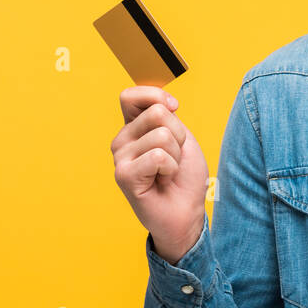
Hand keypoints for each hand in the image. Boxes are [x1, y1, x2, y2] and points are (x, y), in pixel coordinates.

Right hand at [110, 86, 208, 263]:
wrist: (187, 211)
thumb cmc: (184, 176)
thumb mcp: (181, 136)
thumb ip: (166, 115)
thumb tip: (163, 104)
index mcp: (133, 127)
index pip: (131, 96)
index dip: (157, 96)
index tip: (174, 108)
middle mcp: (122, 140)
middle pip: (157, 113)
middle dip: (178, 135)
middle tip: (173, 158)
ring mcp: (120, 158)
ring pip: (162, 135)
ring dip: (176, 155)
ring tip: (167, 172)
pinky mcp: (123, 175)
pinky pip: (158, 156)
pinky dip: (170, 168)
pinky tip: (162, 181)